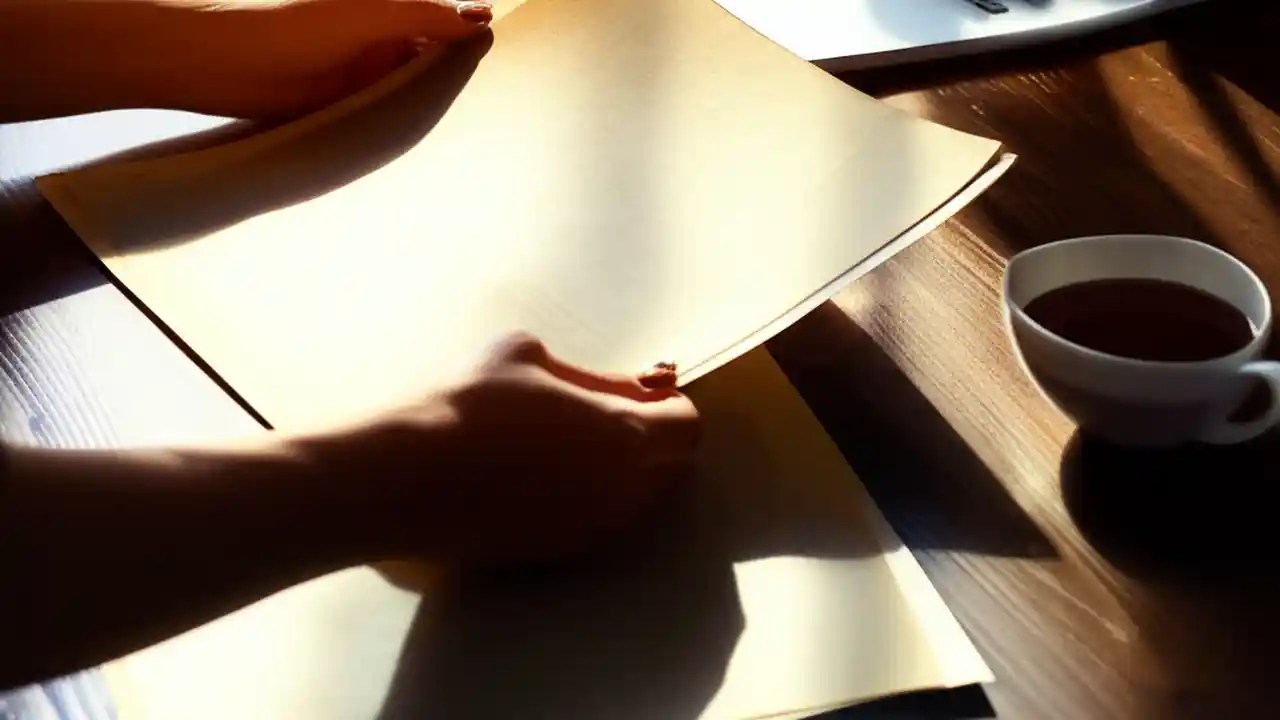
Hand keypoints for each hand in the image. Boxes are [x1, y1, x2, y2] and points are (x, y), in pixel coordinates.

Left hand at [142, 0, 494, 117]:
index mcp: (380, 6)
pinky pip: (381, 114)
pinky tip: (425, 135)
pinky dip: (401, 121)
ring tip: (472, 115)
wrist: (215, 61)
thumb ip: (424, 17)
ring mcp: (356, 72)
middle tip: (498, 85)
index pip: (436, 15)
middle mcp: (371, 36)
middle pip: (427, 51)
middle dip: (456, 64)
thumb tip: (478, 21)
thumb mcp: (369, 15)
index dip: (467, 24)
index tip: (501, 36)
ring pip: (408, 85)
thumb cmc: (285, 25)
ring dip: (432, 97)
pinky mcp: (338, 105)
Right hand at [304, 333, 700, 562]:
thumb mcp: (529, 356)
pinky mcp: (557, 552)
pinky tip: (542, 476)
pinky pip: (599, 522)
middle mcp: (621, 491)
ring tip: (570, 444)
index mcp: (624, 435)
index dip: (672, 405)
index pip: (689, 427)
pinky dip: (591, 498)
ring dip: (625, 472)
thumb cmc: (468, 401)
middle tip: (609, 414)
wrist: (406, 477)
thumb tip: (629, 386)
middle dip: (656, 440)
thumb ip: (591, 374)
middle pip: (674, 468)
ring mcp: (590, 529)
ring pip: (639, 500)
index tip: (643, 390)